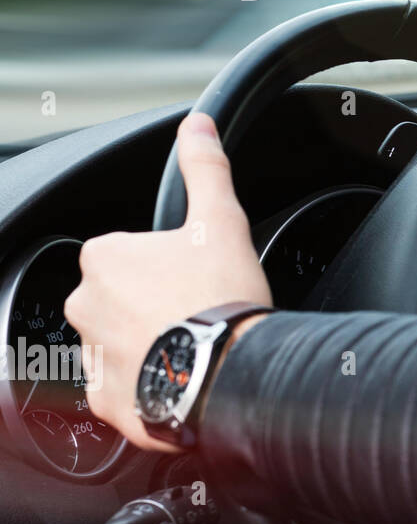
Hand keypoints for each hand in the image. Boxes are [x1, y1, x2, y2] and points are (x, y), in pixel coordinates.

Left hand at [65, 113, 271, 451]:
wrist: (226, 372)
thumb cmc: (220, 296)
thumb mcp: (220, 220)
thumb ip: (205, 168)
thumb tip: (197, 125)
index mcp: (104, 257)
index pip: (129, 252)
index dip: (166, 260)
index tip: (194, 272)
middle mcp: (83, 306)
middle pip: (121, 296)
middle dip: (153, 301)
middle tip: (198, 307)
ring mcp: (92, 355)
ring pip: (121, 339)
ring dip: (149, 340)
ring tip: (194, 343)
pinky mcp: (106, 398)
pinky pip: (124, 383)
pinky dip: (148, 380)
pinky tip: (182, 373)